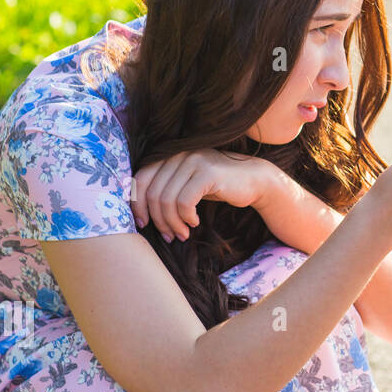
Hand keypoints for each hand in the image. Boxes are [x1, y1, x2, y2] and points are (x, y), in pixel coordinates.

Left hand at [131, 149, 273, 241]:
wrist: (255, 180)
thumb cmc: (218, 186)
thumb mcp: (187, 185)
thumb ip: (166, 189)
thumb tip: (139, 213)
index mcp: (169, 156)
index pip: (140, 180)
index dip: (137, 204)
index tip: (143, 224)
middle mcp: (179, 155)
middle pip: (154, 193)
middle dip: (158, 220)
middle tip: (168, 236)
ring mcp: (194, 161)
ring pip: (168, 200)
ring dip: (172, 223)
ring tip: (182, 234)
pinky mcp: (208, 173)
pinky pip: (185, 201)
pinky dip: (186, 217)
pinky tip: (195, 222)